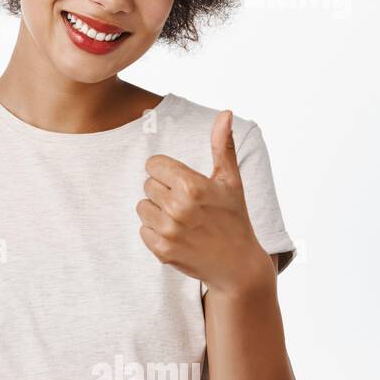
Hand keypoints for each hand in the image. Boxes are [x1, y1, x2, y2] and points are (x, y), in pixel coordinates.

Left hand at [136, 110, 272, 295]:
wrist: (237, 266)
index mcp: (193, 186)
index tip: (182, 181)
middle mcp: (178, 208)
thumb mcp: (231, 181)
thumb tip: (224, 113)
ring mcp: (169, 231)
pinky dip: (156, 231)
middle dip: (164, 191)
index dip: (166, 171)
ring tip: (181, 219)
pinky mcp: (161, 250)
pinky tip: (177, 235)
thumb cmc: (234, 218)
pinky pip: (142, 229)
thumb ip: (222, 145)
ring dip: (157, 211)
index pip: (153, 164)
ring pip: (142, 206)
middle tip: (187, 204)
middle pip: (148, 185)